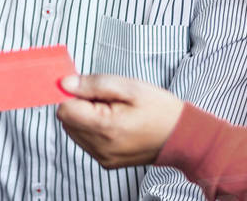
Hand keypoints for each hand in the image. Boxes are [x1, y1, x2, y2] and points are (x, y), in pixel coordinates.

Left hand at [57, 74, 184, 169]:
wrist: (182, 136)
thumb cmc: (159, 109)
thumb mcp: (129, 87)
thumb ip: (94, 84)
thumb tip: (65, 83)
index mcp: (106, 128)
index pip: (64, 109)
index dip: (72, 94)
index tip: (88, 87)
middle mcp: (101, 148)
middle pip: (67, 121)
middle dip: (80, 105)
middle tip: (106, 98)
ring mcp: (103, 157)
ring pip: (74, 131)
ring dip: (85, 117)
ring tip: (112, 110)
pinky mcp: (107, 162)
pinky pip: (86, 141)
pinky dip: (93, 128)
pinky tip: (114, 121)